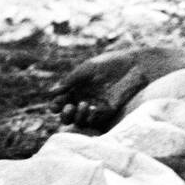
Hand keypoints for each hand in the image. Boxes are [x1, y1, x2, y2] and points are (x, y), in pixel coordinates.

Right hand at [47, 48, 164, 129]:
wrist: (132, 65)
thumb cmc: (108, 64)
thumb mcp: (86, 69)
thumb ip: (70, 80)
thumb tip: (53, 93)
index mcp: (74, 90)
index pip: (59, 103)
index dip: (55, 106)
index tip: (58, 103)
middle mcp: (82, 100)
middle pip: (67, 116)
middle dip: (65, 115)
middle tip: (69, 107)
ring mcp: (95, 107)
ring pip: (80, 121)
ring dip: (78, 117)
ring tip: (83, 104)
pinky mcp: (109, 111)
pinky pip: (96, 120)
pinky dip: (92, 117)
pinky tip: (93, 109)